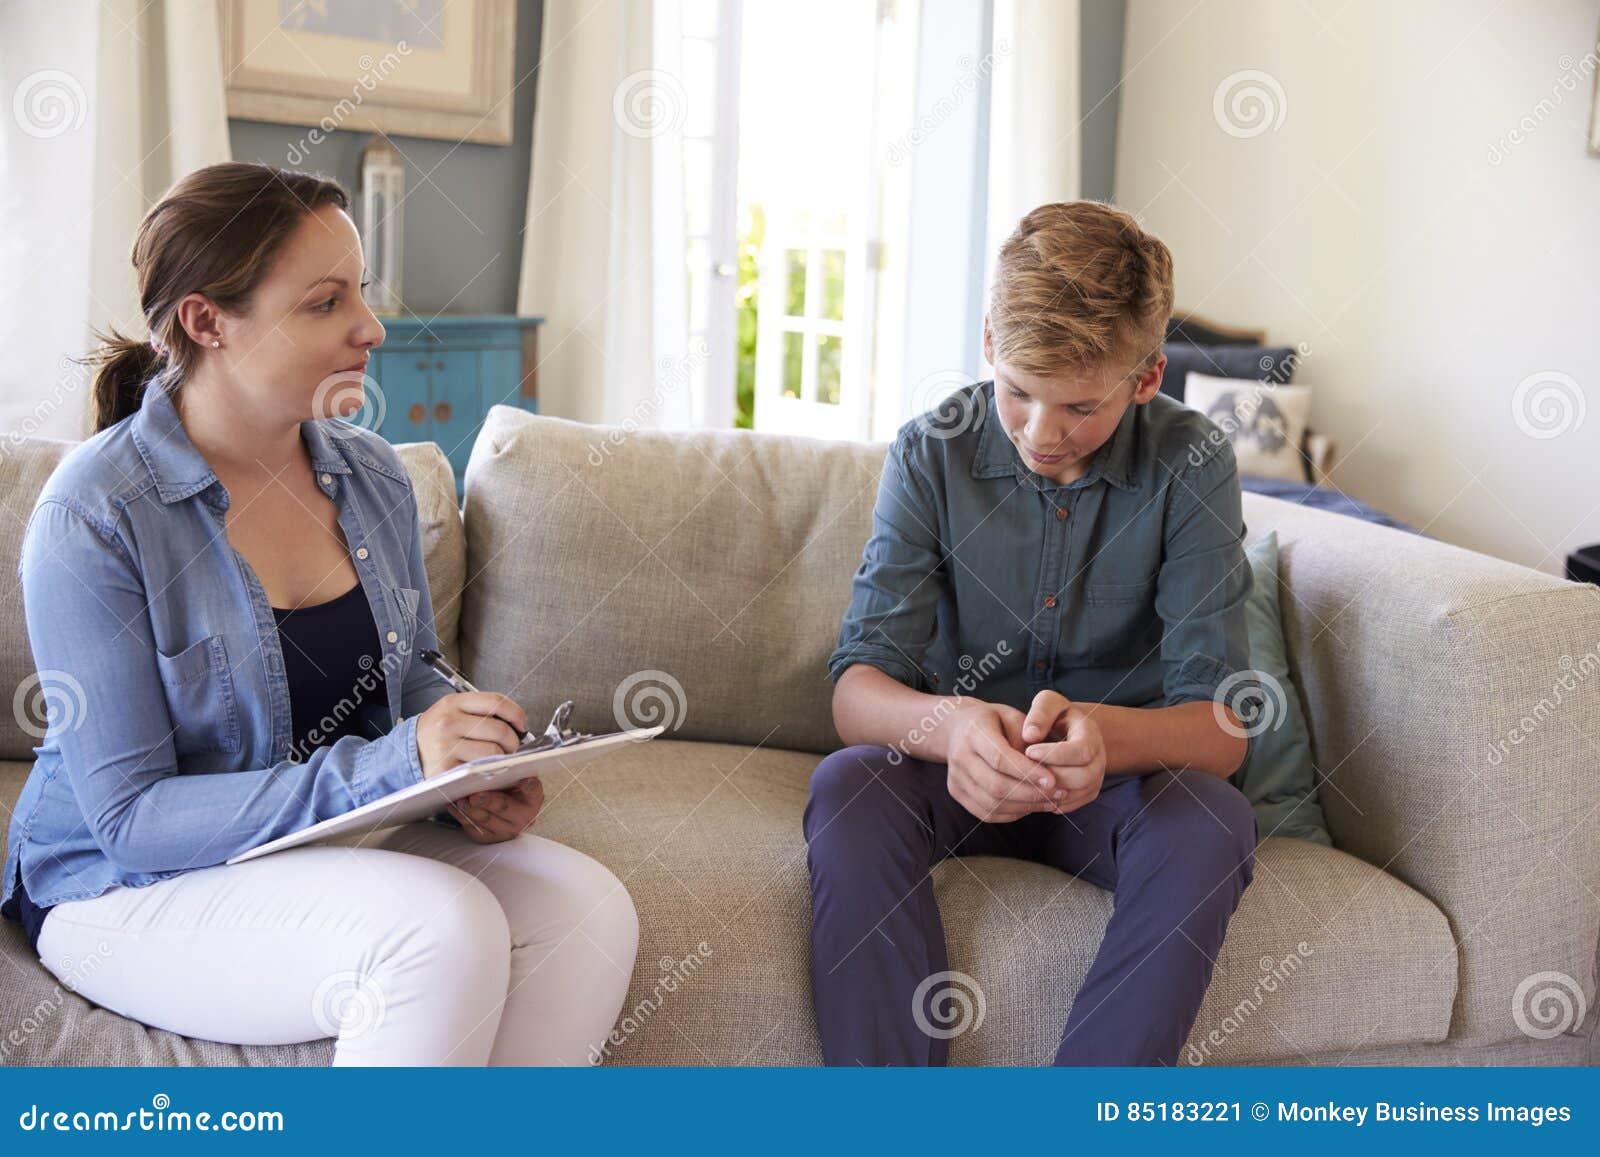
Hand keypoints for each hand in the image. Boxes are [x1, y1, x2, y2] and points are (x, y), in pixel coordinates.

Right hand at [415, 691, 527, 779]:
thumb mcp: (452, 710)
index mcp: (453, 703)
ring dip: (503, 757)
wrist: (407, 753)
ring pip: (493, 752)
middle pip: (499, 729)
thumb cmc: (436, 732)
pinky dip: (489, 770)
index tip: (521, 723)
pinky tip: (486, 768)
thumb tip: (515, 721)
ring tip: (499, 758)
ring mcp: (446, 746)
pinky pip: (480, 770)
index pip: (496, 702)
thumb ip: (480, 711)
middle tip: (512, 746)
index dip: (516, 713)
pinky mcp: (446, 768)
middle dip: (513, 740)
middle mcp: (449, 722)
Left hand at [448, 776, 544, 843]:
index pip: (534, 790)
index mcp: (532, 797)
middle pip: (504, 807)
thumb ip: (507, 772)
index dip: (530, 786)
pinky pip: (473, 827)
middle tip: (476, 795)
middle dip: (489, 801)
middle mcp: (523, 816)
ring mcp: (506, 829)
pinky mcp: (488, 837)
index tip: (525, 781)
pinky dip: (462, 815)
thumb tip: (493, 763)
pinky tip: (455, 806)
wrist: (498, 803)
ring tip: (461, 800)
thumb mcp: (510, 777)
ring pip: (486, 819)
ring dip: (471, 809)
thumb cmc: (505, 786)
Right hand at [940, 700, 1060, 823]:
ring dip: (1025, 807)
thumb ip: (1027, 738)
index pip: (999, 758)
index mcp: (973, 732)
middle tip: (1057, 793)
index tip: (1052, 780)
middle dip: (1030, 794)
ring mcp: (955, 778)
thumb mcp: (1012, 716)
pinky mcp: (957, 793)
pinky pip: (986, 813)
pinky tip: (1030, 806)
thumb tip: (1042, 767)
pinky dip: (1012, 814)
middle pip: (995, 785)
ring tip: (1050, 801)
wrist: (956, 727)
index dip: (1027, 773)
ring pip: (992, 804)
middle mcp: (960, 757)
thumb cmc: (993, 720)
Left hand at [1019, 690, 1106, 813]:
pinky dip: (1048, 802)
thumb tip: (1030, 735)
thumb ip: (1040, 713)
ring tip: (1025, 780)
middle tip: (1024, 769)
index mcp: (1091, 735)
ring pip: (1075, 794)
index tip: (1029, 751)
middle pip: (1082, 777)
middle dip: (1051, 774)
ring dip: (1048, 790)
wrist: (1070, 731)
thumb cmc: (1056, 716)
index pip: (1081, 751)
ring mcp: (1095, 779)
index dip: (1054, 754)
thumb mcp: (1049, 703)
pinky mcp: (1086, 793)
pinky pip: (1069, 806)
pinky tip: (1031, 790)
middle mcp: (1098, 760)